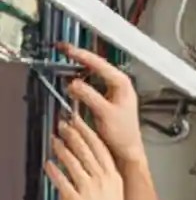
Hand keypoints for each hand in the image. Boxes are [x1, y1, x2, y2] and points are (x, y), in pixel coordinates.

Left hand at [44, 115, 128, 199]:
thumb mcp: (114, 198)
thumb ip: (102, 182)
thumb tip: (89, 169)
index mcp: (114, 180)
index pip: (100, 149)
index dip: (88, 133)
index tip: (80, 123)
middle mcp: (102, 182)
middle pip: (86, 151)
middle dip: (73, 134)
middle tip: (64, 125)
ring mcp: (89, 190)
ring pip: (73, 162)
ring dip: (61, 149)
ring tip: (54, 141)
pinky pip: (61, 180)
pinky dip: (53, 170)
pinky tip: (48, 164)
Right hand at [57, 43, 145, 165]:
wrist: (127, 150)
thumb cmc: (122, 134)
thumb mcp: (104, 113)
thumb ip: (89, 96)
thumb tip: (73, 84)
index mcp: (123, 84)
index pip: (100, 64)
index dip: (82, 55)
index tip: (67, 49)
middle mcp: (121, 85)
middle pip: (98, 65)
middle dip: (80, 57)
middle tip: (63, 50)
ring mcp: (115, 91)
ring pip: (95, 73)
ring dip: (80, 68)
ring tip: (65, 62)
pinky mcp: (108, 99)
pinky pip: (93, 83)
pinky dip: (81, 80)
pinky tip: (73, 82)